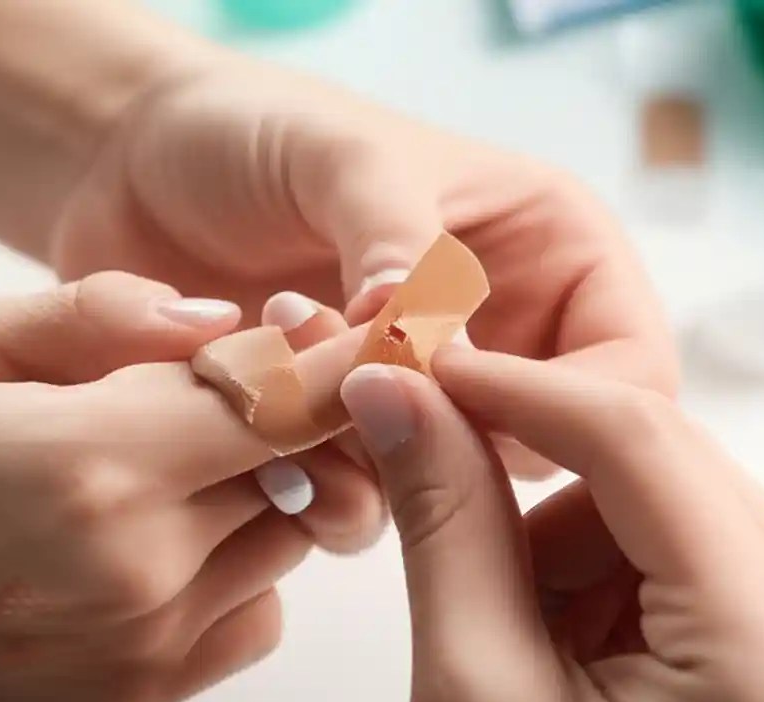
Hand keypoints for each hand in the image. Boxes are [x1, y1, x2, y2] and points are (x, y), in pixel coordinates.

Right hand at [0, 273, 320, 701]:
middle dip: (280, 414)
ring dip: (255, 490)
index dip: (338, 357)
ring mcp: (141, 647)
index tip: (376, 327)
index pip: (282, 401)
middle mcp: (136, 570)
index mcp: (95, 465)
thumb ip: (103, 314)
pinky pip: (256, 613)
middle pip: (297, 468)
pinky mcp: (135, 697)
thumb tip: (225, 317)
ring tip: (159, 467)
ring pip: (288, 539)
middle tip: (212, 386)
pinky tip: (158, 538)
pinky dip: (237, 568)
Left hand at [51, 58, 678, 476]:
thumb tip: (428, 341)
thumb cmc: (252, 131)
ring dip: (369, 451)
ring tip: (283, 346)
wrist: (131, 165)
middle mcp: (505, 334)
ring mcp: (427, 396)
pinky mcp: (355, 438)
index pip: (632, 367)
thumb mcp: (343, 157)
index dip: (576, 406)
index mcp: (551, 251)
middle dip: (456, 440)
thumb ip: (401, 243)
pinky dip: (313, 480)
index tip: (463, 390)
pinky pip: (368, 507)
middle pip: (546, 449)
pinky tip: (252, 394)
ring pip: (454, 493)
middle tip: (360, 388)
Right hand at [337, 348, 763, 701]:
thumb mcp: (480, 698)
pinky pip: (723, 571)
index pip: (644, 441)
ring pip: (695, 518)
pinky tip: (598, 678)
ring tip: (547, 668)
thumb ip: (447, 526)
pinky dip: (640, 598)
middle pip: (674, 475)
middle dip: (557, 512)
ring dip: (596, 563)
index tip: (436, 372)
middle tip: (479, 574)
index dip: (522, 392)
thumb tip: (401, 396)